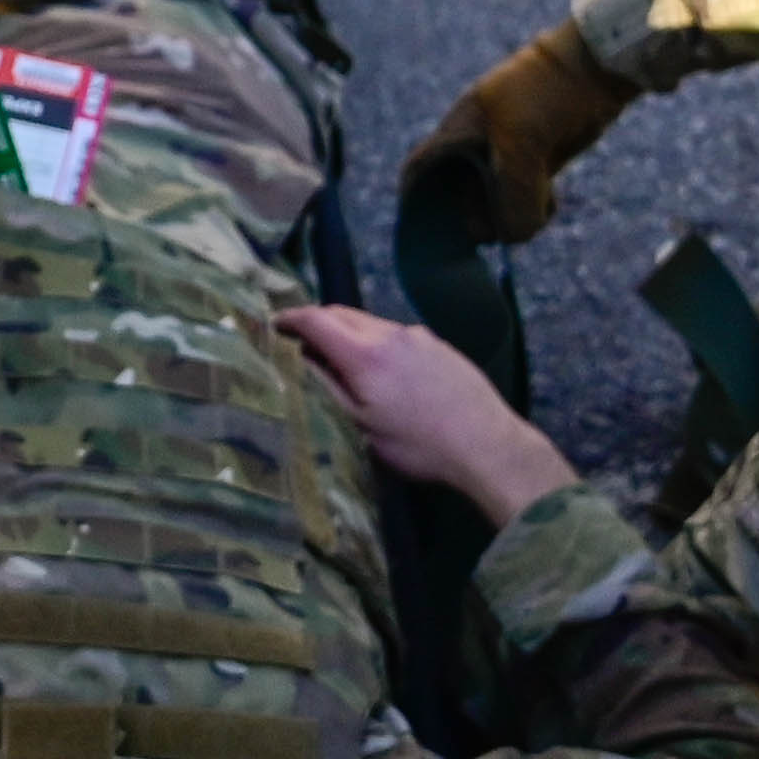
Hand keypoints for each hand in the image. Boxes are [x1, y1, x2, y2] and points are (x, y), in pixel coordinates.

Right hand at [279, 303, 580, 526]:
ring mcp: (418, 335)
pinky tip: (379, 371)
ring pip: (369, 323)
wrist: (486, 444)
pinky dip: (374, 342)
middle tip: (298, 344)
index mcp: (365, 353)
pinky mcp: (438, 343)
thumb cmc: (418, 445)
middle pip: (342, 314)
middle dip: (316, 323)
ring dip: (347, 334)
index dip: (289, 318)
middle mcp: (390, 332)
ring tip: (338, 362)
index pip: (316, 319)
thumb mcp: (360, 426)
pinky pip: (394, 334)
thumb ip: (326, 388)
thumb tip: (297, 360)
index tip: (272, 325)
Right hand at [398, 21, 639, 245]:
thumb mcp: (522, 142)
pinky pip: (522, 199)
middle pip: (459, 199)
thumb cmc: (544, 93)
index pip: (419, 170)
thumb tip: (514, 237)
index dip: (415, 201)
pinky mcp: (533, 163)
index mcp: (457, 132)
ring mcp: (505, 156)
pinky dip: (533, 207)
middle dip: (477, 218)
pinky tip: (551, 199)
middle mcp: (474, 147)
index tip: (431, 232)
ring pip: (495, 204)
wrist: (594, 68)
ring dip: (511, 215)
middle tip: (500, 228)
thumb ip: (513, 193)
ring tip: (537, 205)